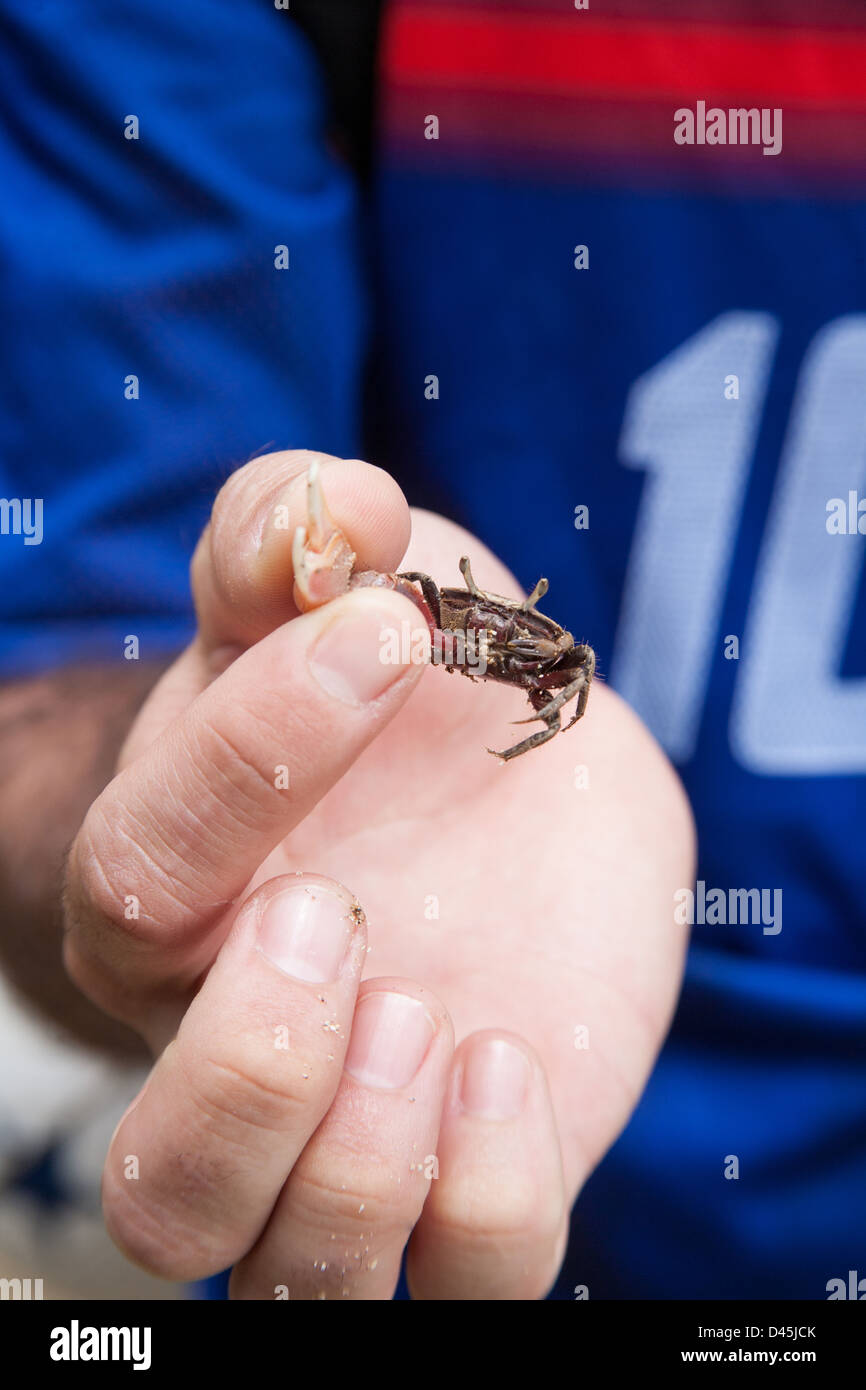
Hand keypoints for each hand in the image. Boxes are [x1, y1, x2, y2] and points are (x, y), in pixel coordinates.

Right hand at [63, 450, 693, 1298]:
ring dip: (357, 1162)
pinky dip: (491, 1203)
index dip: (257, 749)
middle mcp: (240, 1045)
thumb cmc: (395, 696)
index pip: (145, 871)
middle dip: (250, 1065)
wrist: (492, 799)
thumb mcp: (347, 584)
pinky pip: (467, 1277)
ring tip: (435, 1009)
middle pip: (165, 1182)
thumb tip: (332, 511)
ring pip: (283, 1264)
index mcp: (173, 896)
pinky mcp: (481, 1172)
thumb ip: (300, 533)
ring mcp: (363, 1131)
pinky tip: (509, 1062)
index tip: (384, 633)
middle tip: (339, 913)